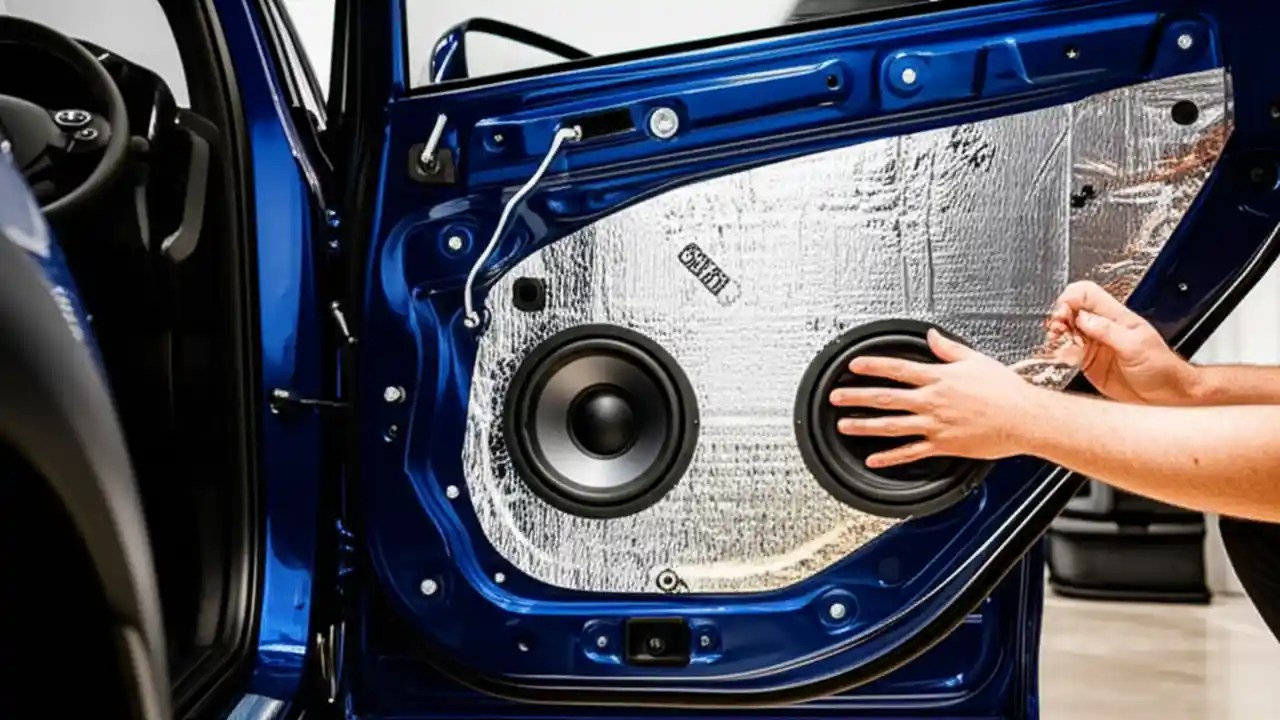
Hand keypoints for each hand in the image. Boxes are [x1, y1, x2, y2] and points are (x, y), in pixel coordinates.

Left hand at [830, 329, 1041, 467]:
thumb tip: (932, 336)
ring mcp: (935, 425)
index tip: (853, 365)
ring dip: (864, 425)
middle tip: (835, 396)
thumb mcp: (975, 360)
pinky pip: (910, 452)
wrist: (1024, 418)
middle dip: (857, 396)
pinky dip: (890, 457)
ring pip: (891, 426)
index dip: (873, 366)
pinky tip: (873, 459)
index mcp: (939, 378)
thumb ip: (948, 349)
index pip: (898, 368)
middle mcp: (932, 401)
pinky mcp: (942, 445)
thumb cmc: (1005, 390)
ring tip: (844, 425)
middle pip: (886, 398)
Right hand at [1046, 281, 1198, 404]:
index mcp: (1116, 316)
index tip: (1063, 313)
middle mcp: (1102, 328)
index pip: (1086, 293)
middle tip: (1058, 331)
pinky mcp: (1087, 362)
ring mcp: (1093, 344)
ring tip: (1058, 344)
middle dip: (1059, 318)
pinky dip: (1058, 353)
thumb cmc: (1162, 368)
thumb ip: (1108, 331)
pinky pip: (1065, 352)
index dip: (1070, 299)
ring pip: (1064, 330)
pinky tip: (1061, 357)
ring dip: (1056, 336)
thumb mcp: (1137, 346)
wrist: (1165, 395)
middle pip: (1070, 310)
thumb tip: (1083, 318)